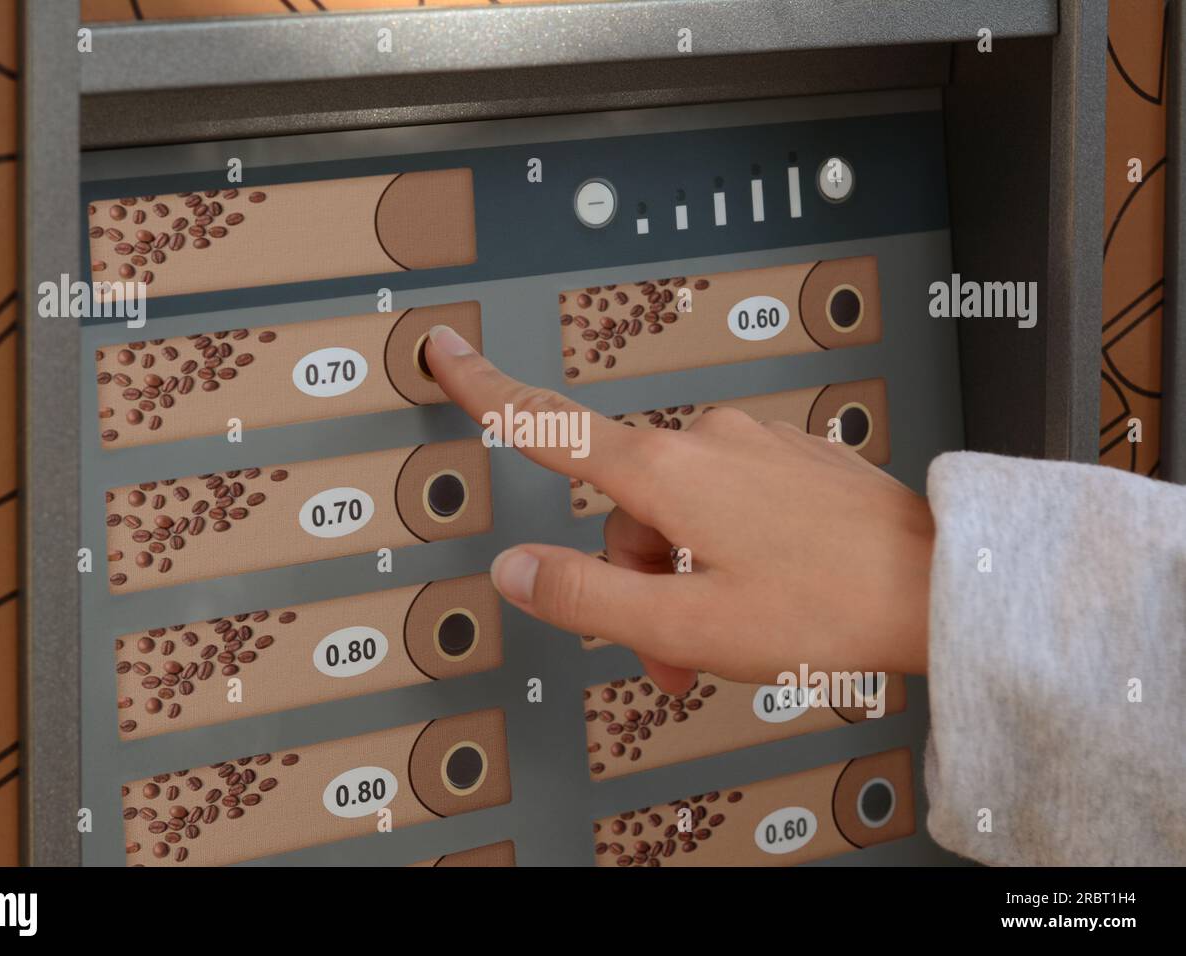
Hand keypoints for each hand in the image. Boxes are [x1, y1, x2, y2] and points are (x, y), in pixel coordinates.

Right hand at [424, 325, 933, 693]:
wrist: (940, 585)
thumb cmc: (827, 605)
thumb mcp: (686, 621)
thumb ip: (586, 598)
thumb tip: (516, 572)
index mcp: (665, 472)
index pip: (548, 425)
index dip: (486, 391)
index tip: (447, 352)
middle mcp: (705, 440)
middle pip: (620, 507)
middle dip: (630, 580)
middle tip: (668, 652)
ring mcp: (753, 445)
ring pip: (676, 512)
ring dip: (680, 576)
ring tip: (724, 638)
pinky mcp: (789, 461)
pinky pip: (727, 504)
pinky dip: (722, 552)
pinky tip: (763, 595)